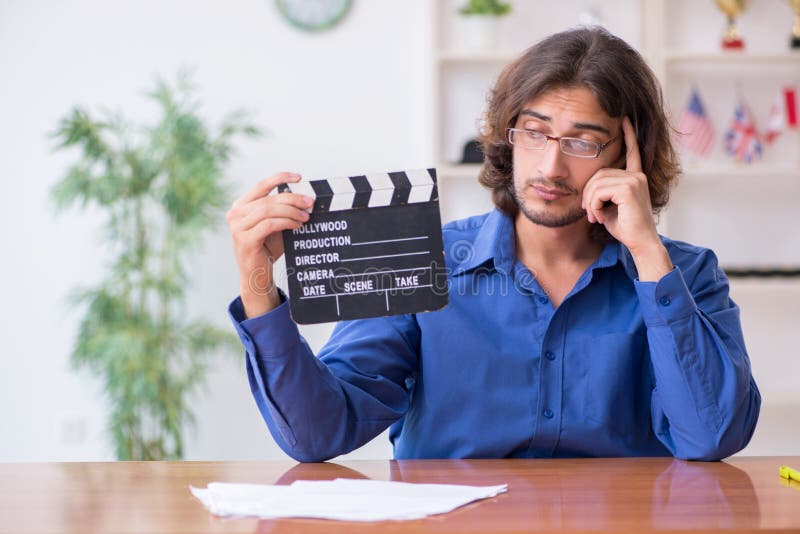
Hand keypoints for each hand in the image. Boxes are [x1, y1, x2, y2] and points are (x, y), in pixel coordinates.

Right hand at [226, 172, 313, 316]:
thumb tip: (305, 199)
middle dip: (292, 199)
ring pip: (268, 211)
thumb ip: (283, 211)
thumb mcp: (276, 225)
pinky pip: (269, 224)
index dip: (280, 178)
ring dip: (291, 211)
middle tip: (310, 203)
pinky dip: (286, 222)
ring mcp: (237, 227)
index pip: (261, 185)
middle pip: (268, 199)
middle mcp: (235, 214)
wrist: (257, 275)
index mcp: (241, 206)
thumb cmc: (268, 248)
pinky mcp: (245, 240)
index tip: (299, 177)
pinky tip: (297, 225)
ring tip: (305, 216)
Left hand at [581, 116, 672, 280]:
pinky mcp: (629, 188)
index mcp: (635, 178)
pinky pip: (599, 191)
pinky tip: (600, 216)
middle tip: (590, 214)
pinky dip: (594, 205)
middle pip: (599, 174)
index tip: (625, 119)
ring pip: (596, 184)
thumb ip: (603, 192)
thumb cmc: (625, 227)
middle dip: (588, 195)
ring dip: (590, 203)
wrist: (640, 243)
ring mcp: (634, 180)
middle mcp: (637, 176)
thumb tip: (587, 190)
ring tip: (595, 217)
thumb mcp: (610, 207)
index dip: (628, 135)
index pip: (632, 152)